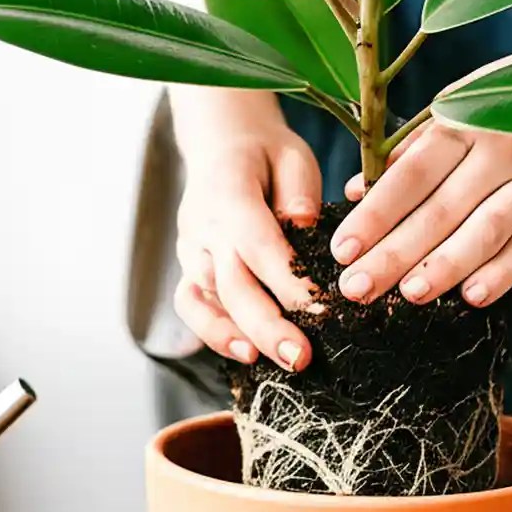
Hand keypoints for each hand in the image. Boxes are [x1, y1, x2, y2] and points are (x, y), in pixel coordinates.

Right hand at [170, 91, 319, 371]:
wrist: (222, 146)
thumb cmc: (265, 153)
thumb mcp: (292, 155)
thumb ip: (299, 192)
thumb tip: (306, 230)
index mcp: (228, 193)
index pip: (259, 245)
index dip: (288, 282)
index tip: (322, 311)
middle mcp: (203, 227)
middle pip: (232, 285)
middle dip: (267, 327)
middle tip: (301, 358)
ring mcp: (191, 250)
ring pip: (208, 302)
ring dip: (241, 337)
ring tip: (278, 365)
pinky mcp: (189, 268)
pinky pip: (192, 306)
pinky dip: (214, 333)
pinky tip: (247, 354)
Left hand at [331, 54, 511, 305]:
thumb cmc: (504, 99)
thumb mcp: (456, 108)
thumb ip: (409, 150)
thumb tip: (356, 192)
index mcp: (465, 119)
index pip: (411, 176)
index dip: (376, 215)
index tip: (342, 250)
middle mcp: (502, 148)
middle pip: (440, 211)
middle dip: (394, 254)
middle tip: (356, 288)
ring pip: (484, 232)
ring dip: (443, 268)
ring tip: (407, 296)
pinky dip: (501, 274)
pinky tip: (469, 297)